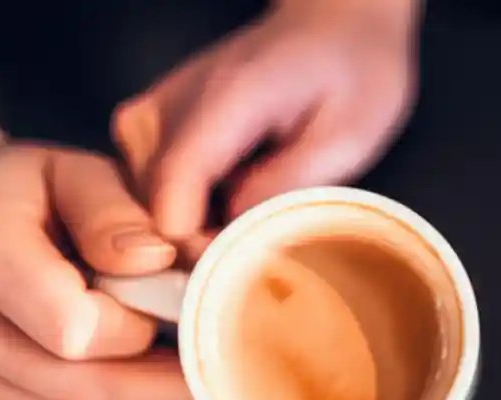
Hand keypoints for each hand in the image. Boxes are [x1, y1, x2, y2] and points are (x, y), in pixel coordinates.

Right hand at [0, 144, 202, 399]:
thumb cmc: (11, 189)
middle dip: (176, 386)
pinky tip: (171, 387)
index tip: (187, 305)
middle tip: (236, 365)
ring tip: (213, 376)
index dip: (145, 328)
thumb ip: (115, 211)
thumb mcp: (65, 170)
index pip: (76, 330)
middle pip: (87, 393)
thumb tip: (162, 262)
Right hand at [112, 0, 417, 244]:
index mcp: (223, 102)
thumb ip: (289, 184)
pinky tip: (239, 210)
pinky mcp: (147, 130)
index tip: (240, 274)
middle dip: (201, 249)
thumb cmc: (353, 73)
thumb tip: (234, 233)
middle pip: (151, 215)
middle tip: (261, 254)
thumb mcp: (350, 135)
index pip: (173, 199)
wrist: (333, 24)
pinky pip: (154, 198)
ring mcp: (149, 118)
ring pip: (147, 214)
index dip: (200, 252)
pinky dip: (193, 216)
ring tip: (255, 227)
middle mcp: (168, 107)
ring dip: (197, 234)